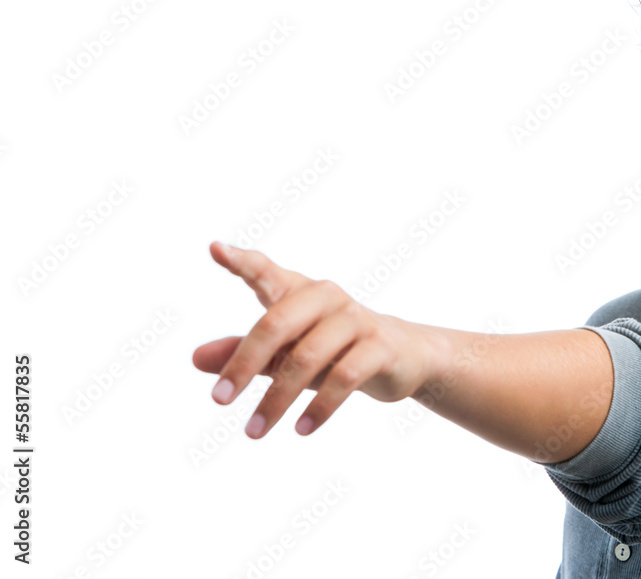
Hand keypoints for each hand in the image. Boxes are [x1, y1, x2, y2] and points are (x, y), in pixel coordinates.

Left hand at [192, 241, 443, 438]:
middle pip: (276, 324)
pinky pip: (344, 377)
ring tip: (254, 431)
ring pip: (307, 357)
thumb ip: (245, 352)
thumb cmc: (336, 348)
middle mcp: (327, 297)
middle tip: (218, 400)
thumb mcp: (288, 350)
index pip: (266, 271)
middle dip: (244, 363)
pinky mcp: (379, 346)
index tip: (215, 249)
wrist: (404, 355)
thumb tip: (195, 359)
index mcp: (300, 291)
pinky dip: (319, 406)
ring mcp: (355, 319)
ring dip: (277, 398)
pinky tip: (301, 429)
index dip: (242, 261)